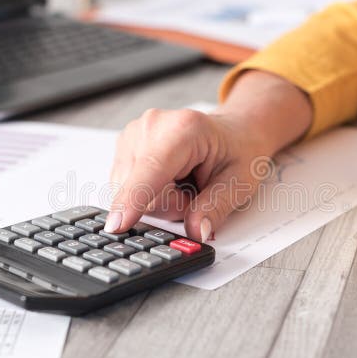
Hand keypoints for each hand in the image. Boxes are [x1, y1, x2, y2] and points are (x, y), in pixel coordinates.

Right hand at [105, 71, 311, 241]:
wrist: (234, 131)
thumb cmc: (237, 151)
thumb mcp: (240, 182)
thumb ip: (216, 207)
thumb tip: (196, 231)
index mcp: (183, 129)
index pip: (151, 171)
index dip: (133, 200)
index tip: (116, 225)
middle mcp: (151, 126)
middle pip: (140, 190)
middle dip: (168, 204)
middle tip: (195, 192)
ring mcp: (133, 135)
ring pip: (130, 192)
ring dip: (158, 200)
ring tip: (184, 184)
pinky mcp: (123, 146)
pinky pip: (126, 187)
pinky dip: (148, 193)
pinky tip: (169, 181)